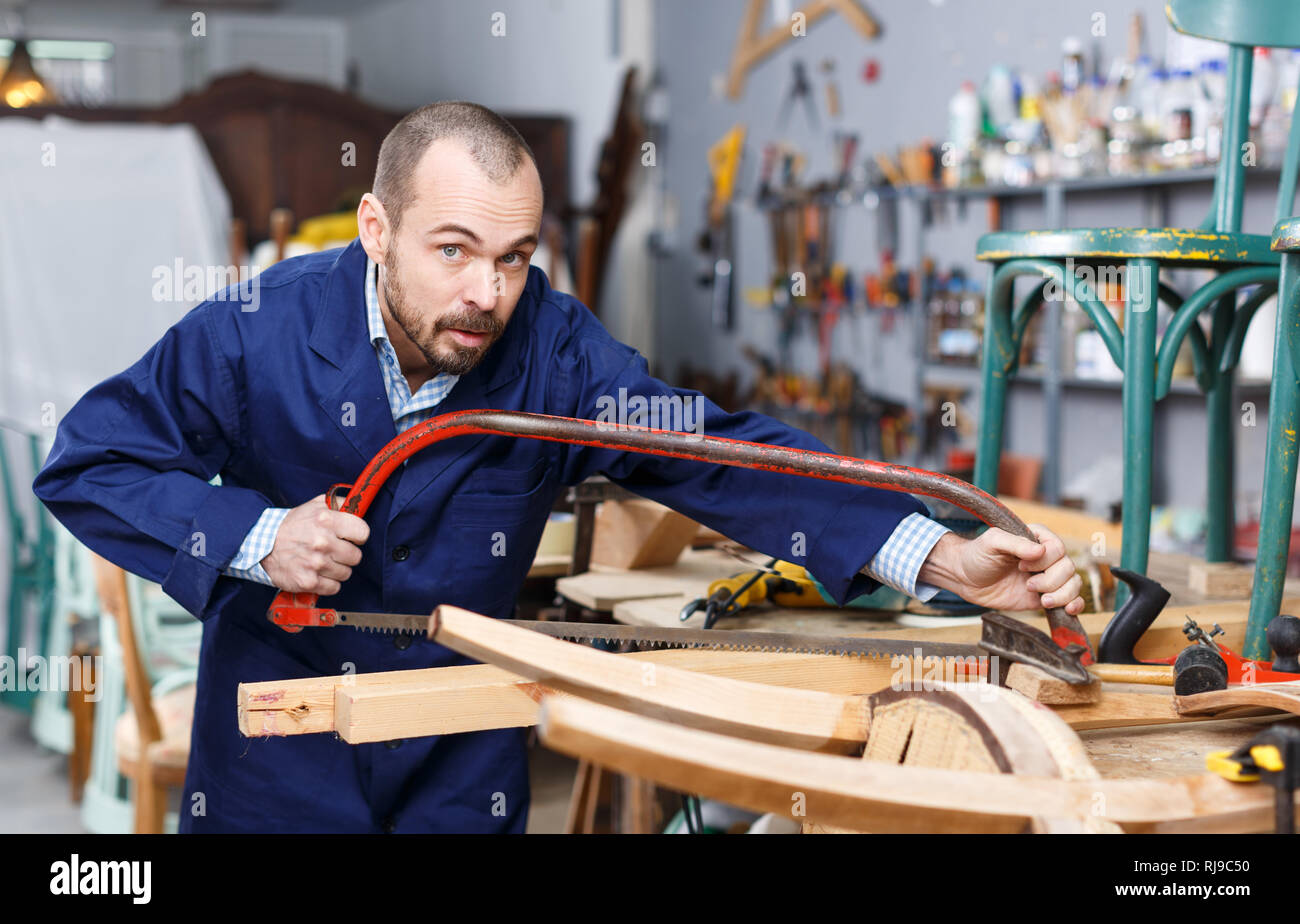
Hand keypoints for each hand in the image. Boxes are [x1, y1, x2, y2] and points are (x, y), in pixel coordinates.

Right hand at [261, 495, 369, 595]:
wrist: (262, 544)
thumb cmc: (292, 526)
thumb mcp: (315, 505)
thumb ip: (340, 503)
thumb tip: (359, 505)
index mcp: (326, 520)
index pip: (362, 532)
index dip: (358, 536)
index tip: (350, 538)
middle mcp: (322, 542)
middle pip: (356, 556)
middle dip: (346, 554)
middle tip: (333, 551)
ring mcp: (315, 563)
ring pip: (346, 573)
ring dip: (336, 569)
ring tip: (322, 561)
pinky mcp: (308, 582)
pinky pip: (334, 587)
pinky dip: (327, 583)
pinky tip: (317, 573)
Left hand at [916, 524, 1083, 614]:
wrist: (966, 579)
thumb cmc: (977, 555)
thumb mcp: (992, 542)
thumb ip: (1015, 544)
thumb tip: (1039, 551)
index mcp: (1037, 539)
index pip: (1057, 548)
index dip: (1043, 560)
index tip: (1021, 566)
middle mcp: (1046, 557)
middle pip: (1068, 568)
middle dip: (1050, 580)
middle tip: (1027, 584)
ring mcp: (1047, 577)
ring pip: (1073, 584)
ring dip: (1061, 594)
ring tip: (1042, 600)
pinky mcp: (1046, 596)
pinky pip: (1071, 599)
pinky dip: (1075, 604)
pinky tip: (1068, 609)